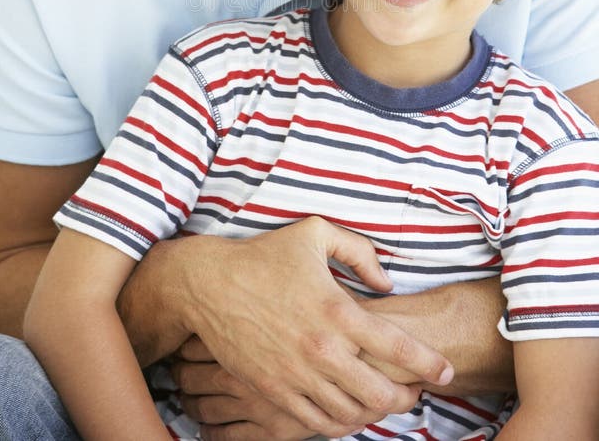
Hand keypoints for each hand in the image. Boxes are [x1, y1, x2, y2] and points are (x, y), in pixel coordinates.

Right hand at [174, 217, 452, 437]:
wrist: (210, 285)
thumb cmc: (265, 255)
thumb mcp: (316, 234)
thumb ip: (359, 251)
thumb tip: (386, 283)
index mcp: (337, 310)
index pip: (398, 348)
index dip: (429, 364)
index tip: (445, 371)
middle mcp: (322, 349)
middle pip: (380, 394)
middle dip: (406, 398)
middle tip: (415, 391)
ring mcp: (297, 376)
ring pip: (351, 414)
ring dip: (374, 413)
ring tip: (384, 401)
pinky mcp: (275, 391)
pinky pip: (317, 422)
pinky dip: (340, 423)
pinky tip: (348, 410)